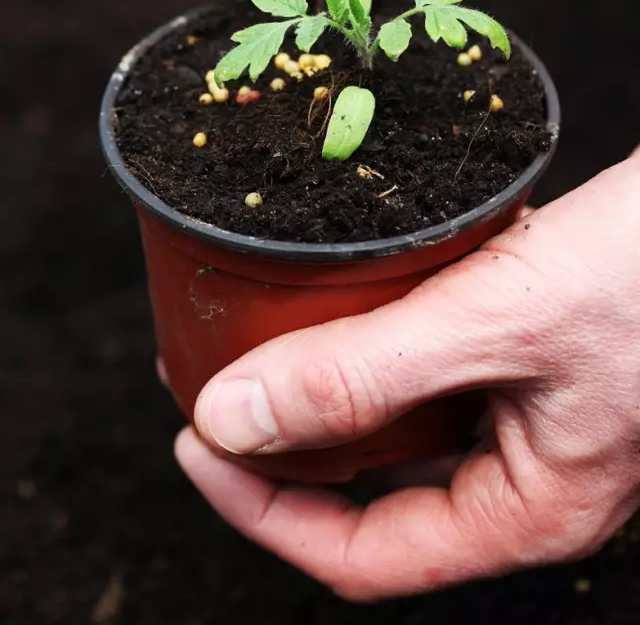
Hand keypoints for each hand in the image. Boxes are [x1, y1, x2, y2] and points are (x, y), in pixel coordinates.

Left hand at [174, 152, 639, 600]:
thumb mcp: (498, 324)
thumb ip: (365, 377)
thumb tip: (233, 419)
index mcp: (527, 510)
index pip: (364, 555)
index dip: (263, 512)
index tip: (198, 441)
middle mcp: (523, 472)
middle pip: (372, 488)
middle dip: (281, 444)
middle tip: (210, 385)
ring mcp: (526, 410)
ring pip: (398, 421)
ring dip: (325, 385)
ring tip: (258, 337)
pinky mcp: (526, 351)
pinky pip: (429, 364)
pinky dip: (375, 338)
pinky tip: (342, 296)